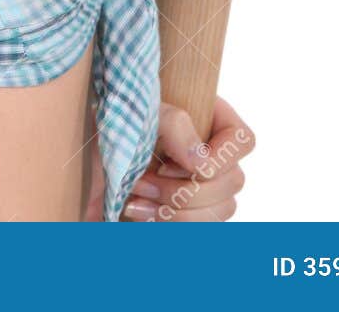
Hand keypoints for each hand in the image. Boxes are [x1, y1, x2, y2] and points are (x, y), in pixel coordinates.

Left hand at [120, 96, 256, 221]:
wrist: (96, 149)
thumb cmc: (122, 118)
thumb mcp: (144, 110)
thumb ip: (175, 125)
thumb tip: (202, 164)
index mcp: (214, 119)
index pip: (242, 141)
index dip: (216, 159)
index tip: (169, 163)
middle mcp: (217, 154)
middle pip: (232, 184)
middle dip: (184, 191)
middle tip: (142, 182)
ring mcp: (207, 185)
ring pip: (220, 212)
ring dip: (176, 213)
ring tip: (134, 201)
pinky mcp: (191, 210)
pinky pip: (200, 228)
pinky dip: (170, 226)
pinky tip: (139, 214)